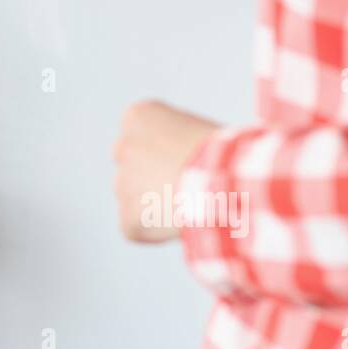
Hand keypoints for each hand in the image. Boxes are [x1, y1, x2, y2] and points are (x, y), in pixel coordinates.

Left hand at [113, 100, 219, 242]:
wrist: (225, 182)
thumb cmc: (225, 153)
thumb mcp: (195, 128)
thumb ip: (173, 140)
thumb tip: (175, 162)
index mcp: (138, 117)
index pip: (140, 136)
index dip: (165, 153)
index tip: (186, 161)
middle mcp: (123, 147)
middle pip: (131, 166)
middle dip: (149, 177)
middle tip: (183, 188)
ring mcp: (122, 183)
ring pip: (132, 198)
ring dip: (152, 205)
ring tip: (189, 206)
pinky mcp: (127, 218)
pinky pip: (135, 227)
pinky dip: (154, 231)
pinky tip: (180, 224)